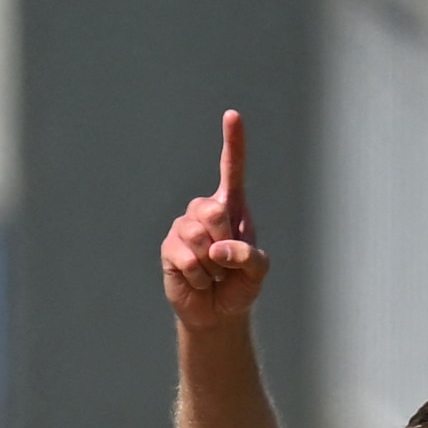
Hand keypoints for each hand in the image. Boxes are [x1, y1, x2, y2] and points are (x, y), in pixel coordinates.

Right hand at [162, 111, 268, 329]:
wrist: (217, 313)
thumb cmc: (240, 285)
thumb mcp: (258, 272)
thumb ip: (250, 257)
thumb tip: (219, 250)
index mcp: (232, 207)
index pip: (232, 169)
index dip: (233, 142)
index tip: (232, 115)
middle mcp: (205, 211)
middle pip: (214, 210)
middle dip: (225, 242)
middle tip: (226, 263)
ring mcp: (184, 228)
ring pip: (198, 236)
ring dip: (213, 265)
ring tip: (214, 274)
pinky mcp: (169, 248)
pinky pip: (187, 258)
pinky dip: (200, 277)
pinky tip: (200, 281)